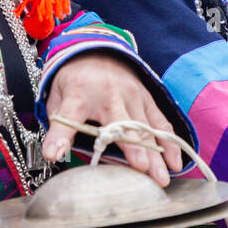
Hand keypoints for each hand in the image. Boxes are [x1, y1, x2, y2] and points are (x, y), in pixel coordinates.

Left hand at [42, 53, 181, 185]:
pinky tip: (175, 162)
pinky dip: (170, 141)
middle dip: (135, 147)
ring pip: (146, 126)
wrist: (94, 51)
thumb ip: (58, 130)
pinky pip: (160, 121)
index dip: (63, 136)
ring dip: (157, 152)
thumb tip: (52, 155)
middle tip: (144, 170)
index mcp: (78, 96)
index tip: (56, 155)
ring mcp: (132, 95)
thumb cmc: (74, 82)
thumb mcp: (57, 101)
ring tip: (163, 176)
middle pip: (122, 124)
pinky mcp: (146, 98)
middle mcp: (109, 95)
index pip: (69, 118)